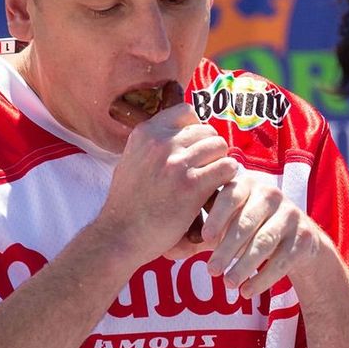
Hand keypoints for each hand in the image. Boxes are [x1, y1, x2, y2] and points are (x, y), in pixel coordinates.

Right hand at [95, 102, 238, 262]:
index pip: (187, 112)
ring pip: (220, 147)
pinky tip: (217, 190)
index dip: (197, 130)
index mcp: (146, 132)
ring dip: (220, 164)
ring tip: (211, 181)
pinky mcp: (191, 185)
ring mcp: (176, 162)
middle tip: (206, 170)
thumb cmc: (128, 203)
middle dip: (211, 151)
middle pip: (207, 131)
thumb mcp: (132, 159)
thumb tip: (181, 132)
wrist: (119, 234)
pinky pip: (227, 168)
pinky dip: (228, 179)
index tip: (196, 149)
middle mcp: (161, 141)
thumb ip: (154, 144)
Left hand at [200, 173, 326, 296]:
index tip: (205, 238)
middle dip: (227, 248)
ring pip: (264, 243)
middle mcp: (272, 195)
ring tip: (228, 284)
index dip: (217, 216)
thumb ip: (205, 230)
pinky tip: (246, 292)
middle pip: (247, 223)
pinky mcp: (305, 237)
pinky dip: (262, 279)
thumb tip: (175, 249)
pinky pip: (282, 261)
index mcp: (248, 184)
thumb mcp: (229, 222)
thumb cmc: (250, 227)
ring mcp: (291, 215)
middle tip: (211, 270)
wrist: (298, 237)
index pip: (231, 196)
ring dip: (244, 266)